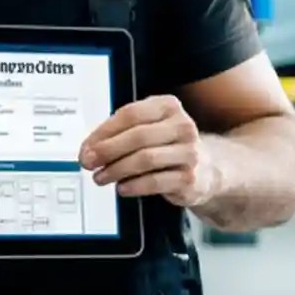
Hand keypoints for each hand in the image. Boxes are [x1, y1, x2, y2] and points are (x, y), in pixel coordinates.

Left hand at [79, 95, 217, 207]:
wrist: (207, 168)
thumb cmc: (167, 145)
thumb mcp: (148, 128)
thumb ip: (119, 133)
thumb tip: (89, 149)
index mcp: (168, 106)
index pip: (131, 114)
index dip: (104, 131)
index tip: (87, 146)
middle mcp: (182, 126)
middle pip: (137, 137)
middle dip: (107, 151)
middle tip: (88, 162)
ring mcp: (189, 153)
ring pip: (145, 159)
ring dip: (117, 170)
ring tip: (100, 177)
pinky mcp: (189, 178)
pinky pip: (155, 182)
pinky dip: (133, 185)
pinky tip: (121, 188)